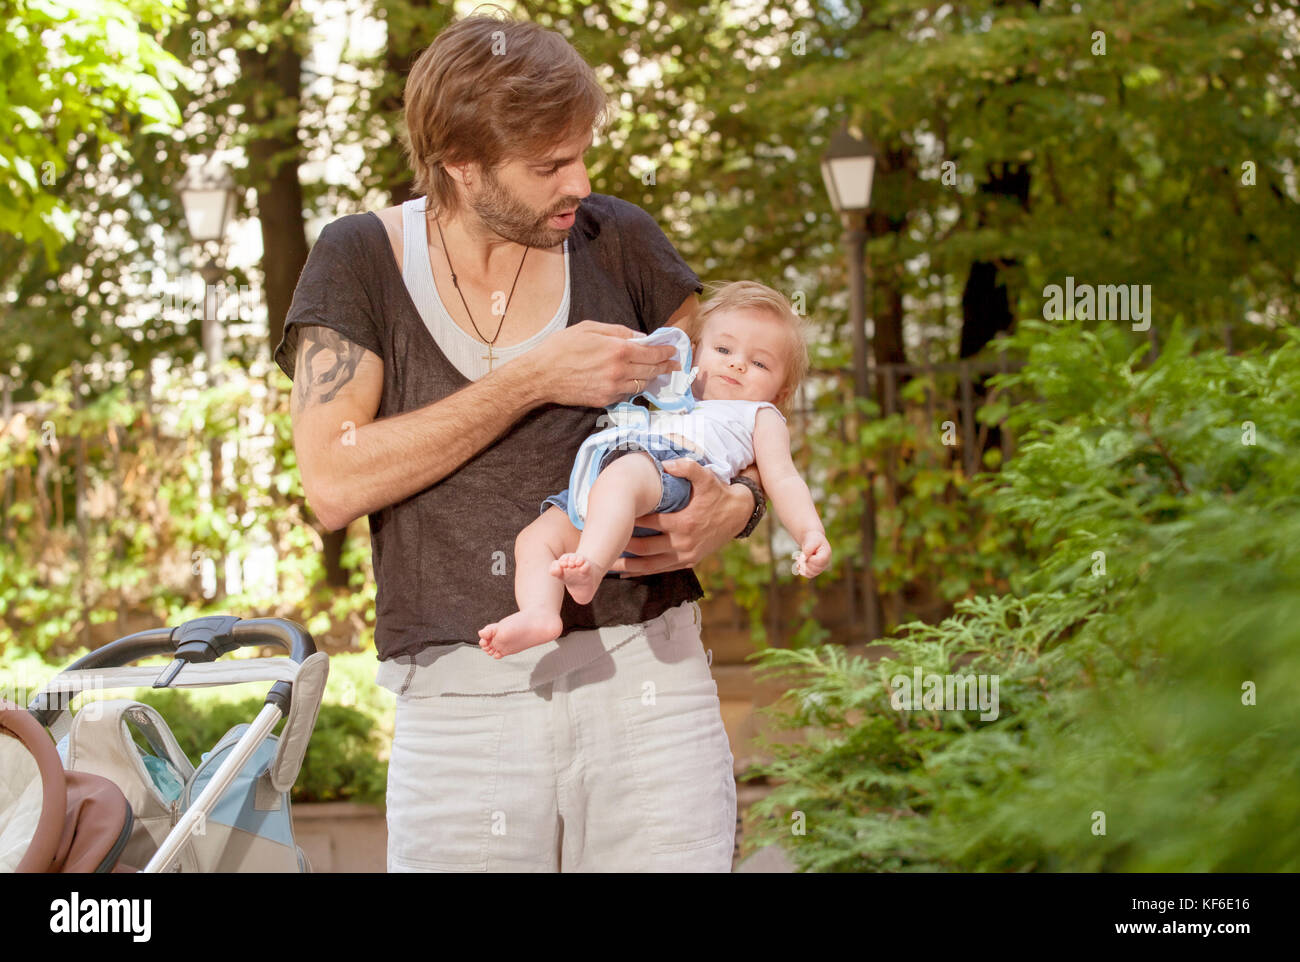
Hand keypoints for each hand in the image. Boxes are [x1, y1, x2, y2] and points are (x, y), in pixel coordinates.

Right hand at [526, 320, 679, 408]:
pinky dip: (634, 387)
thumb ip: (619, 331)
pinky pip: (627, 394)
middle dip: (666, 366)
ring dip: (652, 378)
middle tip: (675, 364)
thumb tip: (640, 337)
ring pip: (642, 385)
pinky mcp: (605, 400)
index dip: (666, 352)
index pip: (653, 352)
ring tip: (658, 373)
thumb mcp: (590, 328)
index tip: (673, 350)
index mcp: (619, 349)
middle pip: (652, 370)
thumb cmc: (562, 347)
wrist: (541, 375)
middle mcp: (620, 371)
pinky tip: (635, 382)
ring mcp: (613, 388)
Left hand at [607, 459, 749, 576]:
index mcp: (684, 522)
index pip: (650, 523)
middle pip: (645, 547)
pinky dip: (642, 572)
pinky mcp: (688, 562)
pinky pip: (661, 570)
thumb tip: (665, 463)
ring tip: (607, 565)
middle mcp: (683, 542)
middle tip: (601, 544)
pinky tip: (625, 573)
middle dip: (623, 546)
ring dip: (628, 565)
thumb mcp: (706, 477)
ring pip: (651, 564)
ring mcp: (686, 555)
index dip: (630, 521)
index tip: (611, 519)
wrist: (739, 514)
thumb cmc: (718, 493)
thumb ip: (686, 468)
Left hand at [791, 533, 830, 577]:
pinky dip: (802, 572)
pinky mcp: (816, 570)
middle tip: (798, 557)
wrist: (812, 540)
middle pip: (815, 569)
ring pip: (811, 573)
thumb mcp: (811, 541)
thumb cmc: (813, 539)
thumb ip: (808, 549)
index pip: (818, 561)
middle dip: (804, 563)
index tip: (804, 554)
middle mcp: (826, 562)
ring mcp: (821, 567)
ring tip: (798, 559)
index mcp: (826, 554)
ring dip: (802, 568)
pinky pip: (809, 575)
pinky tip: (799, 565)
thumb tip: (804, 559)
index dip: (809, 559)